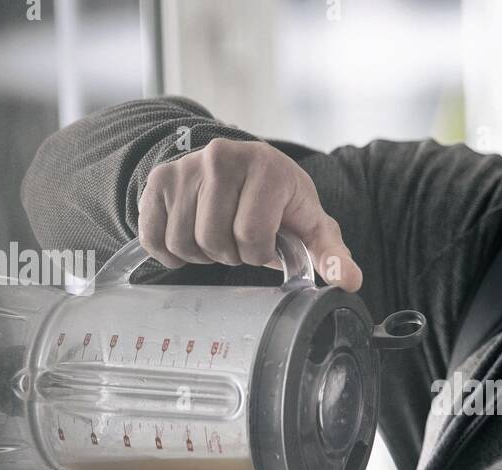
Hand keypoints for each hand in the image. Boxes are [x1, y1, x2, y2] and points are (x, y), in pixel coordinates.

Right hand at [137, 137, 362, 289]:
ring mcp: (185, 166)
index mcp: (265, 166)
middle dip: (229, 254)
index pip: (250, 234)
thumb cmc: (282, 202)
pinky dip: (170, 251)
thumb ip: (330, 253)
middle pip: (212, 239)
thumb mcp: (312, 224)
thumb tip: (349, 281)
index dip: (258, 252)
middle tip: (240, 241)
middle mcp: (221, 157)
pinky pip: (153, 237)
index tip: (266, 242)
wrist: (245, 169)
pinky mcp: (158, 180)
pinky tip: (191, 237)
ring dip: (201, 254)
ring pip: (182, 242)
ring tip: (219, 236)